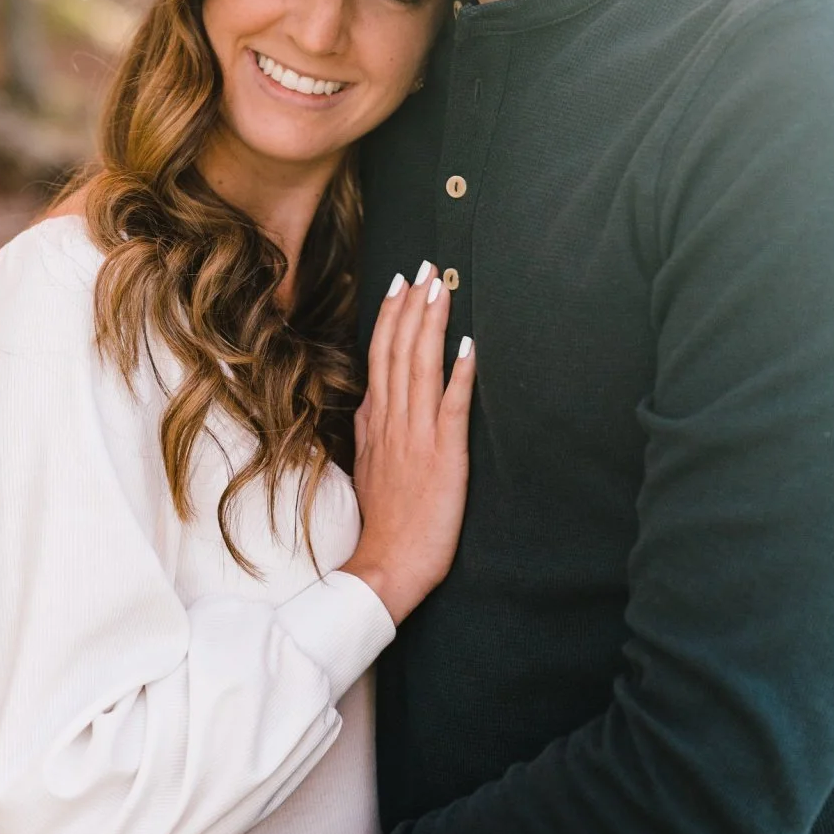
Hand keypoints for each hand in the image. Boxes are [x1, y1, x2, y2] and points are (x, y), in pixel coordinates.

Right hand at [342, 261, 475, 624]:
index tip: (399, 283)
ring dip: (430, 325)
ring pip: (420, 368)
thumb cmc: (382, 525)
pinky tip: (467, 345)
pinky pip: (451, 407)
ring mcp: (416, 437)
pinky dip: (459, 374)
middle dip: (412, 305)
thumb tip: (374, 399)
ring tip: (439, 288)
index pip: (380, 357)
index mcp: (375, 423)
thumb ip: (372, 431)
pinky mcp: (443, 457)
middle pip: (399, 351)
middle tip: (424, 266)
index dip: (391, 317)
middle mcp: (393, 422)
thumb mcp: (367, 468)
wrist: (385, 567)